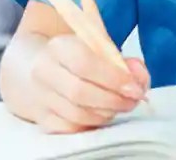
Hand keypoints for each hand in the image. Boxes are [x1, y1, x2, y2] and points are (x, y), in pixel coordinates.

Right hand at [26, 34, 150, 133]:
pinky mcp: (42, 118)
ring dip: (105, 114)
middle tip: (132, 101)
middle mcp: (44, 72)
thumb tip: (138, 77)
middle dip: (113, 100)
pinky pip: (71, 128)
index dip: (113, 78)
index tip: (135, 88)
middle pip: (79, 92)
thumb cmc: (75, 56)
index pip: (84, 63)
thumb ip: (122, 60)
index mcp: (58, 47)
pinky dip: (92, 124)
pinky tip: (101, 115)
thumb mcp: (97, 48)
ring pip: (77, 115)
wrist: (36, 68)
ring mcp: (40, 97)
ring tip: (118, 107)